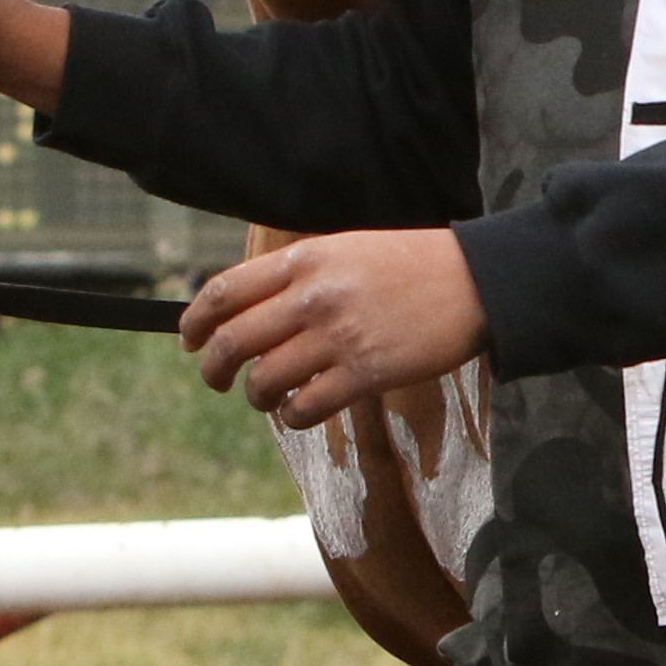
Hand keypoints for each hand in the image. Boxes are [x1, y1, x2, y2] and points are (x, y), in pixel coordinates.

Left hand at [183, 231, 487, 429]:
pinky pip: (305, 408)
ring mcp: (339, 337)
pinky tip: (301, 410)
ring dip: (256, 396)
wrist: (476, 281)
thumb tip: (250, 310)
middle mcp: (314, 297)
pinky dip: (293, 416)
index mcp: (306, 260)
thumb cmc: (413, 264)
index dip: (195, 321)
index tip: (189, 338)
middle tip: (216, 378)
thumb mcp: (347, 250)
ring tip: (268, 396)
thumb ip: (299, 275)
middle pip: (233, 341)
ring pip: (264, 380)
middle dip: (212, 367)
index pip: (225, 291)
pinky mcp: (366, 374)